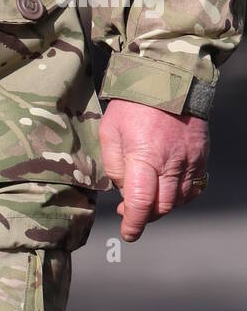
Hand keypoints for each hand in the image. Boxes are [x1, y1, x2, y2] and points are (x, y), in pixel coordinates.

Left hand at [98, 99, 208, 242]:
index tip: (128, 232)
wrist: (167, 78)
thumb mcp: (109, 130)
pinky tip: (167, 187)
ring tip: (147, 194)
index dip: (133, 224)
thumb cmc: (133, 103)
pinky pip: (194, 187)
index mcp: (144, 157)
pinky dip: (180, 195)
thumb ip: (114, 165)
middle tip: (131, 210)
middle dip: (145, 215)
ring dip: (162, 205)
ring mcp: (190, 161)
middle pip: (162, 207)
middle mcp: (171, 163)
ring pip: (179, 200)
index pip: (141, 203)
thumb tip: (122, 190)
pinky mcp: (201, 156)